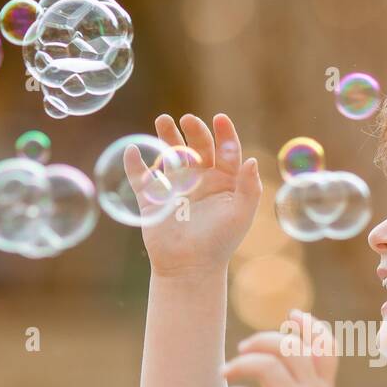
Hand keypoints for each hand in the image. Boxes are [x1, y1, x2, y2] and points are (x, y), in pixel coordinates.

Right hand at [126, 112, 261, 277]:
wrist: (190, 267)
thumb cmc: (220, 242)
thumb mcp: (240, 215)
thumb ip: (249, 187)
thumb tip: (252, 160)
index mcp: (224, 181)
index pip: (226, 150)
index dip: (224, 133)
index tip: (220, 119)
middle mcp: (200, 179)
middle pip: (198, 146)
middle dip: (194, 130)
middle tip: (188, 120)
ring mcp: (176, 186)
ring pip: (170, 154)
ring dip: (166, 136)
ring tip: (162, 120)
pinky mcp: (153, 197)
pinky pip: (141, 176)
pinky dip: (134, 163)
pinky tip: (134, 149)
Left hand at [219, 311, 340, 386]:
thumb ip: (302, 385)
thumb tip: (275, 357)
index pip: (325, 346)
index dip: (310, 326)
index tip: (292, 316)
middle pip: (290, 347)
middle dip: (262, 340)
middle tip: (242, 350)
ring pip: (266, 366)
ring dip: (239, 365)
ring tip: (225, 375)